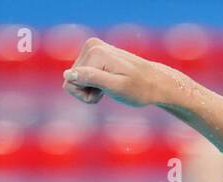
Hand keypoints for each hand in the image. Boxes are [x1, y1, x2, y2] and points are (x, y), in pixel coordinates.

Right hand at [62, 37, 178, 107]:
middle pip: (71, 79)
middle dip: (88, 90)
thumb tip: (67, 75)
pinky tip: (109, 81)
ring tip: (110, 86)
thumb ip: (91, 79)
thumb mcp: (115, 87)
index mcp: (95, 52)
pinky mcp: (95, 53)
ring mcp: (93, 47)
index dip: (86, 95)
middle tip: (108, 90)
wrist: (155, 82)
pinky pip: (82, 74)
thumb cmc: (139, 89)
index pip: (70, 83)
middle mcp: (91, 45)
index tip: (104, 94)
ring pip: (76, 78)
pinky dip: (94, 83)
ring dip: (91, 88)